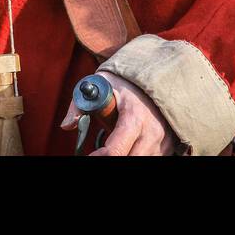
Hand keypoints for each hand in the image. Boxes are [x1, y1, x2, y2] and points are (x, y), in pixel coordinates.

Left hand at [59, 71, 176, 155]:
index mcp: (134, 117)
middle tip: (99, 151)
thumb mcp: (99, 84)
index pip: (115, 151)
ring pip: (140, 160)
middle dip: (112, 157)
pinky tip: (129, 146)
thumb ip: (79, 105)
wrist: (156, 75)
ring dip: (126, 154)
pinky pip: (151, 158)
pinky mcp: (168, 145)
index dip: (99, 157)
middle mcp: (151, 132)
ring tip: (115, 144)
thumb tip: (66, 126)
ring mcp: (162, 141)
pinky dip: (136, 154)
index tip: (90, 154)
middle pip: (129, 159)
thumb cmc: (123, 81)